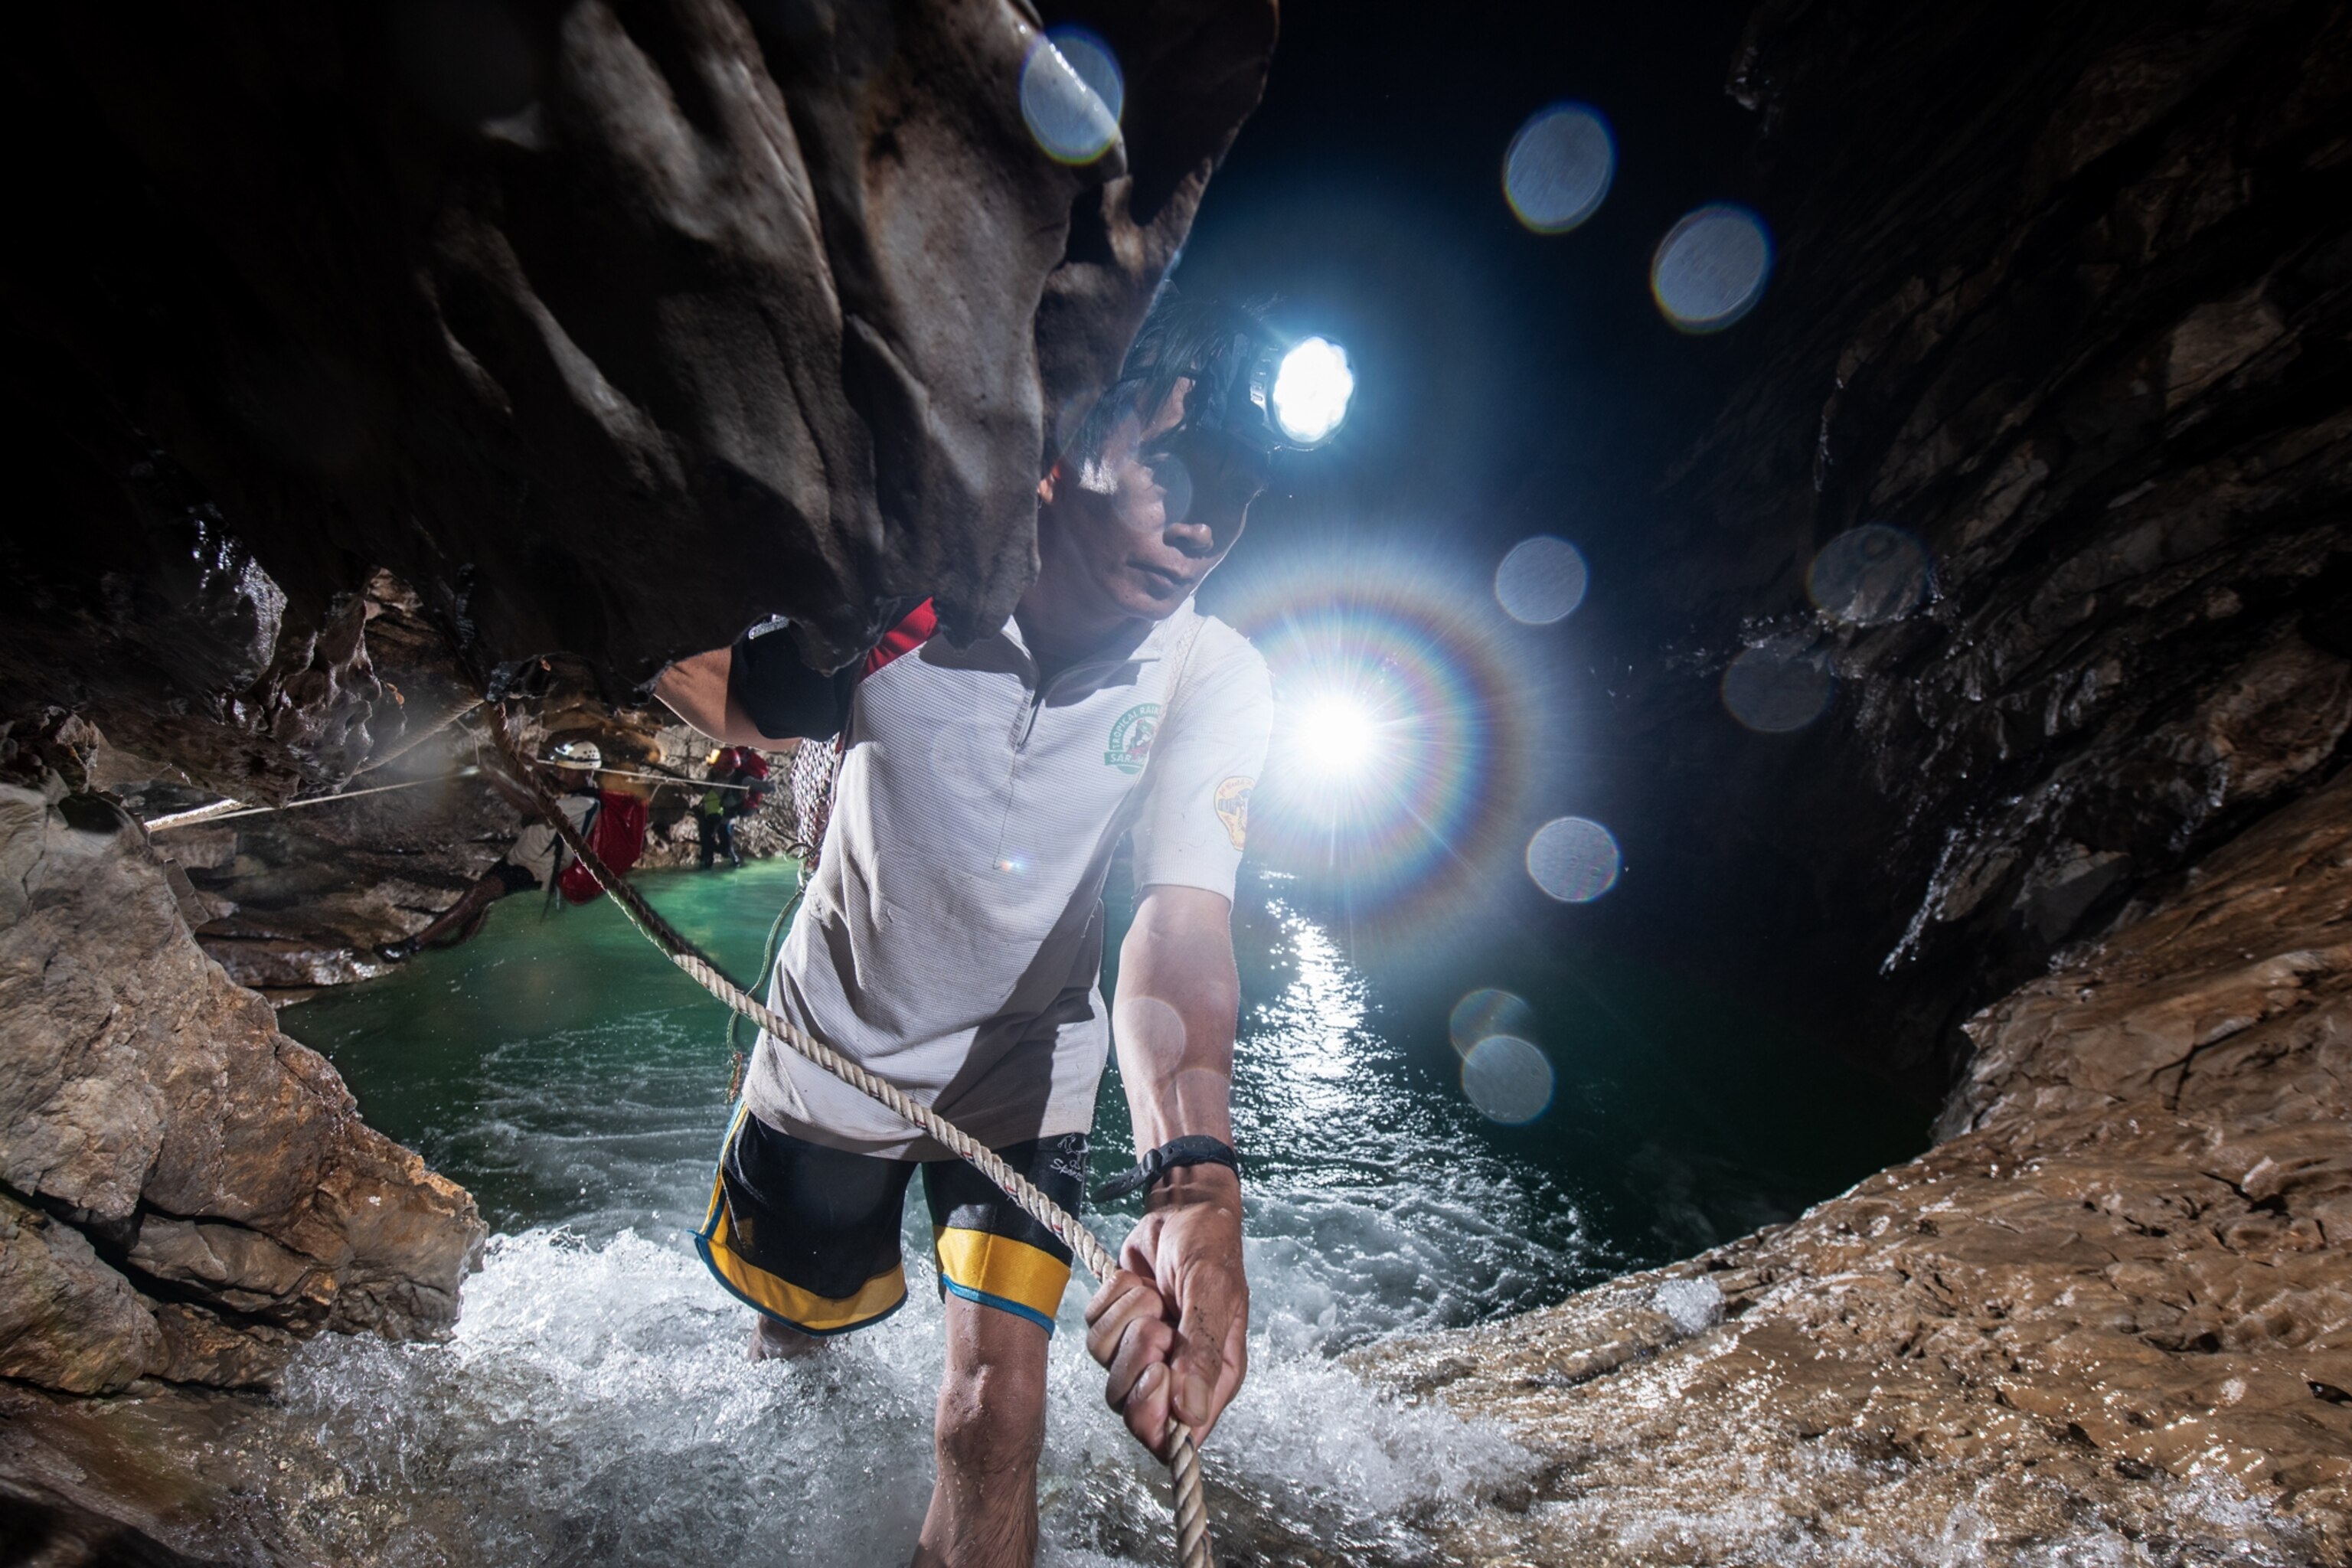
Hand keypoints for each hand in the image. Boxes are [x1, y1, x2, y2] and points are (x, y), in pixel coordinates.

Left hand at [1084, 1164, 1246, 1458]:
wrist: (1181, 1209)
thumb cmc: (1209, 1246)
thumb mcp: (1212, 1292)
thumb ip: (1201, 1352)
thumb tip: (1189, 1416)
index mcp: (1214, 1377)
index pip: (1177, 1437)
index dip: (1157, 1416)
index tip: (1156, 1373)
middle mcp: (1178, 1374)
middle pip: (1132, 1409)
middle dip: (1136, 1362)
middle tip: (1157, 1324)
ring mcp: (1144, 1353)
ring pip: (1108, 1370)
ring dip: (1126, 1322)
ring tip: (1153, 1295)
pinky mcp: (1117, 1329)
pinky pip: (1094, 1334)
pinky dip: (1111, 1303)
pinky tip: (1137, 1282)